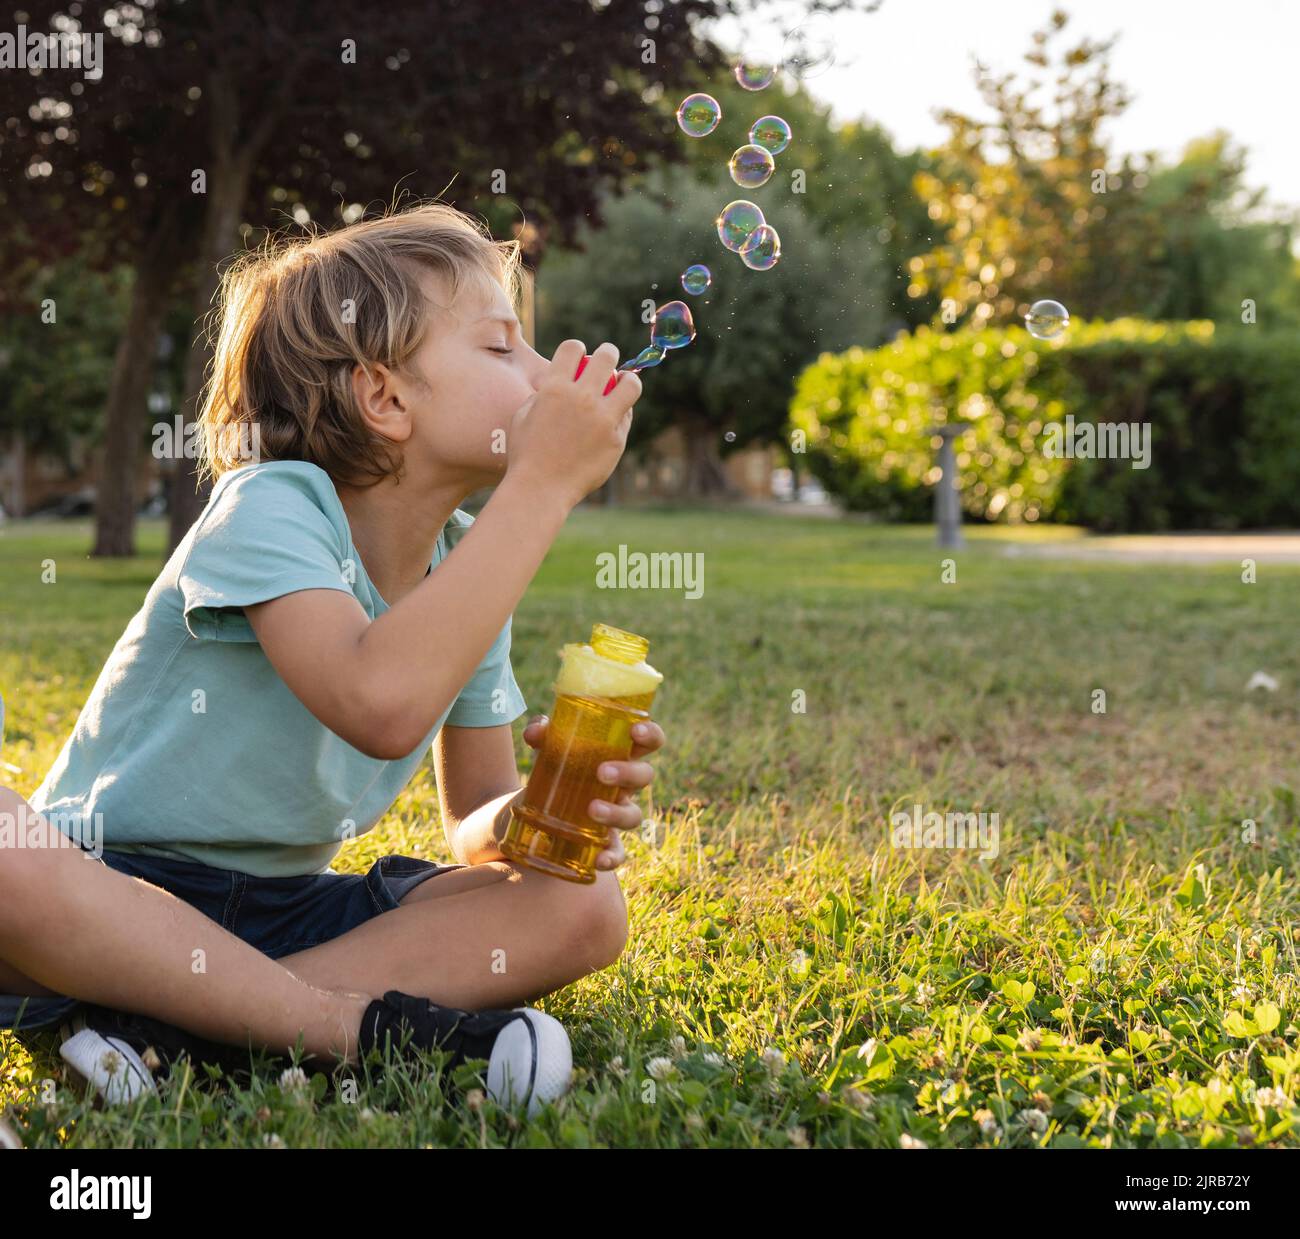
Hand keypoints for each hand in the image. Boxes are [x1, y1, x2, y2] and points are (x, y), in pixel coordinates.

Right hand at [505, 339, 641, 510]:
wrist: (540, 488)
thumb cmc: (526, 454)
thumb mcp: (522, 416)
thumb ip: (541, 395)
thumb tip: (554, 381)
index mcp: (555, 388)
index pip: (573, 348)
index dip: (577, 349)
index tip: (580, 357)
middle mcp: (581, 398)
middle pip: (606, 357)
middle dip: (607, 353)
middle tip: (607, 360)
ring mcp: (602, 418)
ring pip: (630, 384)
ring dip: (627, 380)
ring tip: (624, 383)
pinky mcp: (616, 438)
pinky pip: (626, 416)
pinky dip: (622, 412)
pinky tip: (615, 416)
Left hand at [520, 713, 663, 870]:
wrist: (534, 807)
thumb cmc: (556, 768)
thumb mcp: (547, 748)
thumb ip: (543, 735)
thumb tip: (536, 731)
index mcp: (619, 755)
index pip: (649, 741)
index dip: (650, 735)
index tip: (635, 731)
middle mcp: (624, 785)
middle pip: (644, 777)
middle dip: (628, 773)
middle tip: (602, 772)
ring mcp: (616, 814)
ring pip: (633, 815)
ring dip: (617, 813)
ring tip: (593, 809)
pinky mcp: (604, 842)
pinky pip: (618, 852)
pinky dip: (611, 857)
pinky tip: (599, 859)